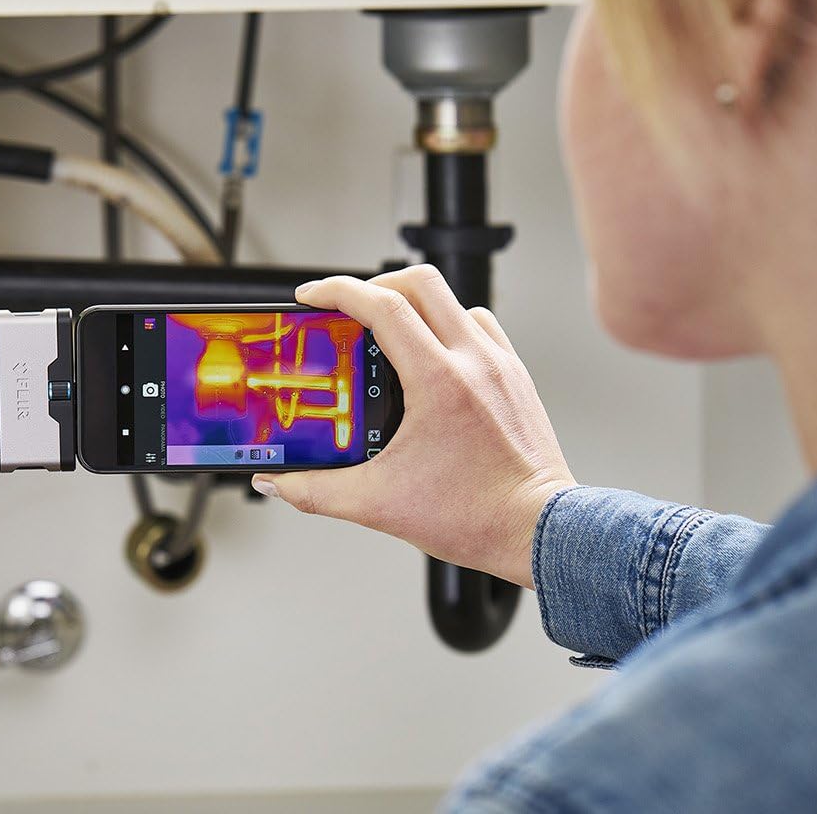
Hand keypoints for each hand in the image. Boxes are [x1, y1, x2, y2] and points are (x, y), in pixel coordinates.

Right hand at [253, 266, 575, 588]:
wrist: (541, 532)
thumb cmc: (477, 517)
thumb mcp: (379, 504)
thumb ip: (315, 491)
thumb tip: (275, 483)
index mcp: (439, 381)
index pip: (382, 306)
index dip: (338, 291)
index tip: (312, 297)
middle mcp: (474, 361)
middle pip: (420, 283)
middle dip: (374, 285)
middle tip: (348, 309)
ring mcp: (501, 365)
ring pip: (453, 301)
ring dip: (414, 306)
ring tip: (387, 335)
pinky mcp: (517, 378)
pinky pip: (481, 327)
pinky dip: (449, 328)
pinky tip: (432, 359)